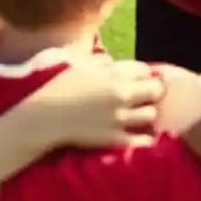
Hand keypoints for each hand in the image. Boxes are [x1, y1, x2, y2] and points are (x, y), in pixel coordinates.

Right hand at [14, 59, 165, 148]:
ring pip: (152, 114)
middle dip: (152, 92)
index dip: (144, 75)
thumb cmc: (58, 88)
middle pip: (156, 90)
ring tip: (139, 116)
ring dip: (147, 114)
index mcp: (113, 74)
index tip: (138, 80)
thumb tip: (113, 62)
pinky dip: (144, 137)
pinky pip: (143, 139)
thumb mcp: (79, 65)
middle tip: (143, 98)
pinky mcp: (115, 138)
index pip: (145, 70)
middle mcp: (121, 94)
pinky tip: (139, 135)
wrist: (45, 117)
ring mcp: (119, 118)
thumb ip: (100, 62)